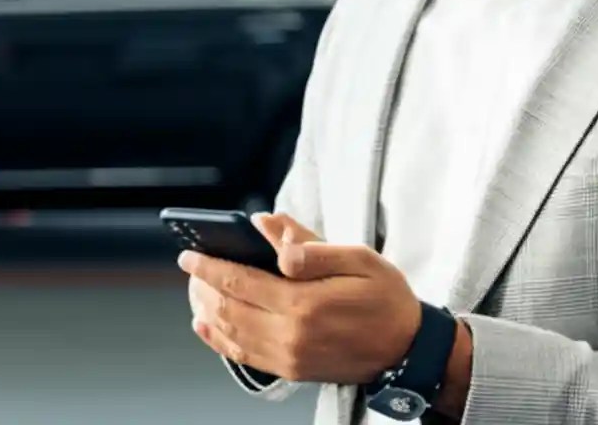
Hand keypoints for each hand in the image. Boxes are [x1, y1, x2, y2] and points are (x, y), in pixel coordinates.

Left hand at [180, 212, 421, 384]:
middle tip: (190, 268)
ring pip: (230, 333)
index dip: (209, 267)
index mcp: (304, 303)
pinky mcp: (292, 371)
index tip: (188, 255)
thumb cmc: (385, 297)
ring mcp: (289, 357)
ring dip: (206, 310)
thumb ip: (310, 244)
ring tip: (194, 289)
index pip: (239, 282)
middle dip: (202, 286)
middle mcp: (291, 335)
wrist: (408, 348)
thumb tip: (267, 226)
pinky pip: (243, 356)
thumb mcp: (359, 258)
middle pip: (228, 308)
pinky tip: (206, 325)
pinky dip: (219, 340)